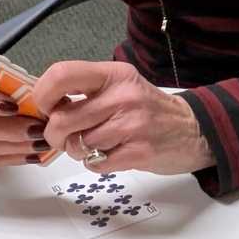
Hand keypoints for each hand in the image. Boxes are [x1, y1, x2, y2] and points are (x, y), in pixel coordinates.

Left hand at [32, 61, 213, 175]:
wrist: (196, 130)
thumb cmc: (149, 110)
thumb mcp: (121, 86)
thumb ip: (85, 91)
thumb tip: (43, 107)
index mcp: (115, 75)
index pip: (61, 75)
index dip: (42, 95)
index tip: (45, 107)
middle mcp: (124, 97)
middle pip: (62, 119)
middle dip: (55, 134)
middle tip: (64, 136)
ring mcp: (133, 125)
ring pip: (77, 144)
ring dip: (79, 151)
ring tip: (97, 144)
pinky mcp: (139, 152)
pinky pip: (96, 163)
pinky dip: (97, 163)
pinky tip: (112, 154)